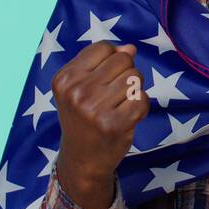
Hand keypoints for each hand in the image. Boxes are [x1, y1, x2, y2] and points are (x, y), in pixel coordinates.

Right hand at [51, 41, 148, 208]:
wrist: (82, 161)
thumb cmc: (83, 119)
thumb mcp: (80, 88)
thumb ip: (102, 64)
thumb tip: (130, 48)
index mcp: (65, 79)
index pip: (103, 48)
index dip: (112, 60)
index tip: (104, 79)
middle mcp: (77, 92)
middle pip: (123, 59)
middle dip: (126, 73)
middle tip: (114, 95)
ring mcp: (95, 109)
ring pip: (135, 77)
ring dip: (134, 90)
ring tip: (119, 106)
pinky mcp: (115, 124)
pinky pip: (143, 99)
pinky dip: (140, 108)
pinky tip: (127, 118)